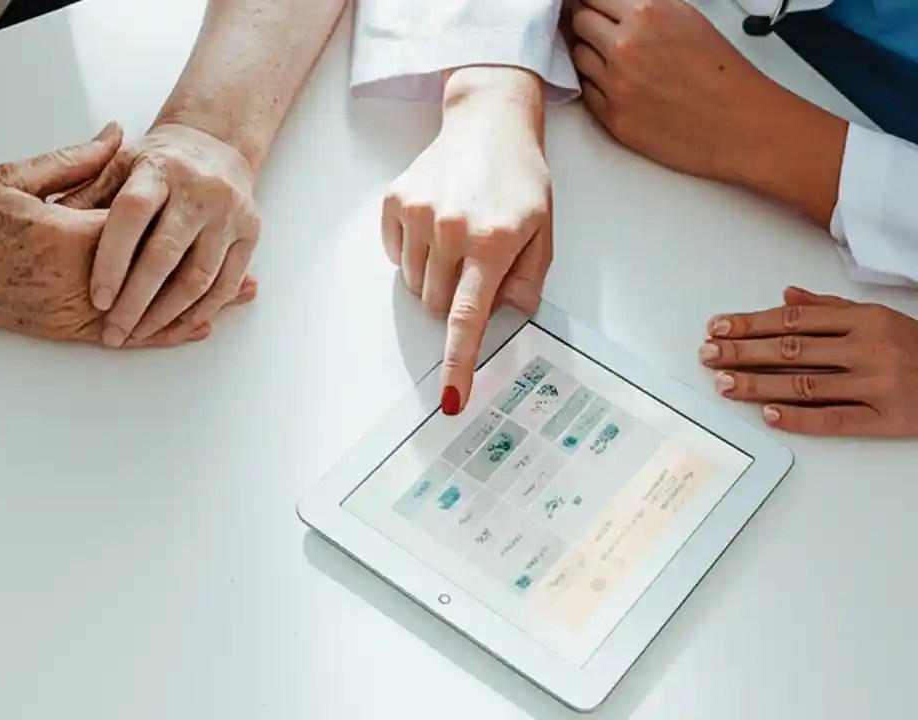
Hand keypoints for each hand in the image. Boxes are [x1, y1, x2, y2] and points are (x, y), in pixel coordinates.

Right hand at [0, 123, 255, 346]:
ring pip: (146, 315)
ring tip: (233, 308)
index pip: (139, 230)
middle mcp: (75, 280)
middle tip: (252, 280)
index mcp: (68, 236)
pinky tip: (186, 331)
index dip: (181, 226)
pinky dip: (157, 335)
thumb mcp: (16, 175)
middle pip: (156, 279)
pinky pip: (119, 337)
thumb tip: (118, 136)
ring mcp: (67, 310)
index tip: (218, 218)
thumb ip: (74, 159)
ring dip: (192, 311)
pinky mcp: (59, 329)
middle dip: (204, 277)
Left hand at [70, 123, 260, 347]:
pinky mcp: (250, 233)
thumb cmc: (157, 163)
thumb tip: (48, 224)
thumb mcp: (117, 165)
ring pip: (199, 276)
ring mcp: (229, 214)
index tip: (97, 298)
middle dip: (136, 301)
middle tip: (112, 333)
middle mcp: (199, 190)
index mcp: (159, 169)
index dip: (113, 260)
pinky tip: (177, 328)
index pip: (132, 215)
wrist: (217, 144)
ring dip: (166, 315)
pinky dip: (200, 311)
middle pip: (166, 254)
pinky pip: (225, 283)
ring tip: (137, 336)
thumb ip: (86, 194)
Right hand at [383, 68, 552, 414]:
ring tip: (456, 239)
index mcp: (493, 242)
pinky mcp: (396, 201)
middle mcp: (451, 229)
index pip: (468, 318)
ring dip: (433, 276)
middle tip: (474, 266)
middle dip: (453, 299)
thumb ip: (529, 276)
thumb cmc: (519, 177)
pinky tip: (434, 225)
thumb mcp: (543, 228)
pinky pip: (395, 254)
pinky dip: (412, 252)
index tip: (449, 397)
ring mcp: (419, 214)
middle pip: (436, 305)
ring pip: (413, 283)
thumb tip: (510, 310)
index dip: (458, 362)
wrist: (488, 122)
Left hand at [570, 0, 784, 182]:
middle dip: (585, 24)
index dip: (587, 1)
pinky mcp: (612, 116)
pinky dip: (595, 86)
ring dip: (590, 56)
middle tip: (595, 31)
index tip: (585, 4)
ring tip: (614, 62)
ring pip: (578, 58)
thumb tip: (613, 7)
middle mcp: (626, 46)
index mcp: (648, 14)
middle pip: (578, 23)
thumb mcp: (686, 19)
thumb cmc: (722, 75)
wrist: (739, 125)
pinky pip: (585, 92)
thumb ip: (644, 10)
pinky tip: (618, 86)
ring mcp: (615, 83)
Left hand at [699, 287, 917, 436]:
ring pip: (805, 384)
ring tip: (724, 384)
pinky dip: (798, 418)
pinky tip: (768, 415)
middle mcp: (869, 348)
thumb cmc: (917, 347)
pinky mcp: (886, 419)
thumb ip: (829, 309)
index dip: (751, 323)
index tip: (718, 327)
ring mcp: (877, 384)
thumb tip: (785, 296)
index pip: (793, 320)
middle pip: (792, 350)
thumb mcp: (879, 317)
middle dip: (743, 352)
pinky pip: (834, 419)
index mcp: (864, 320)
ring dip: (759, 384)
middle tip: (707, 355)